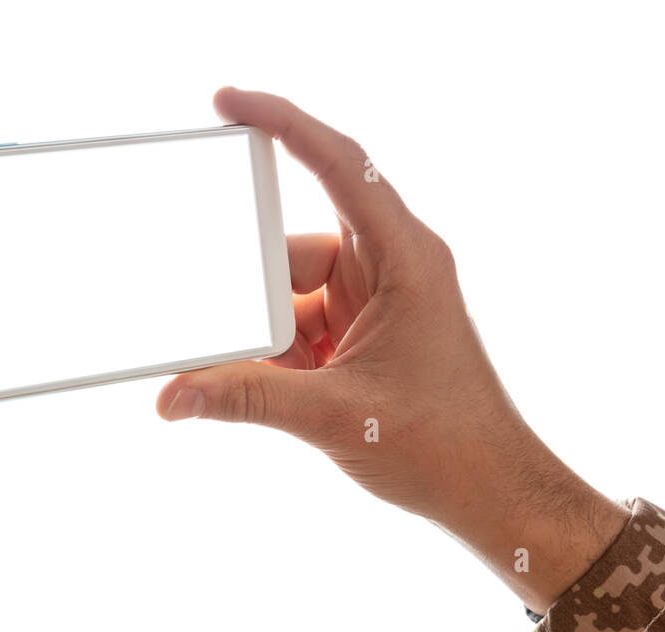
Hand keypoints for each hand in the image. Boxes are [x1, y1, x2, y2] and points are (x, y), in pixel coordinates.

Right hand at [157, 88, 626, 612]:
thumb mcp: (332, 414)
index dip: (283, 124)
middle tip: (230, 332)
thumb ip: (246, 399)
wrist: (490, 493)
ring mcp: (374, 304)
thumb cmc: (447, 444)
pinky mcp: (360, 337)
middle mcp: (389, 269)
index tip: (228, 104)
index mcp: (403, 258)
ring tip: (261, 382)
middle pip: (293, 250)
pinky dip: (276, 359)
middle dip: (256, 296)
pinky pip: (299, 329)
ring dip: (266, 341)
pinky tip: (269, 391)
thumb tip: (174, 393)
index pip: (339, 164)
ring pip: (290, 296)